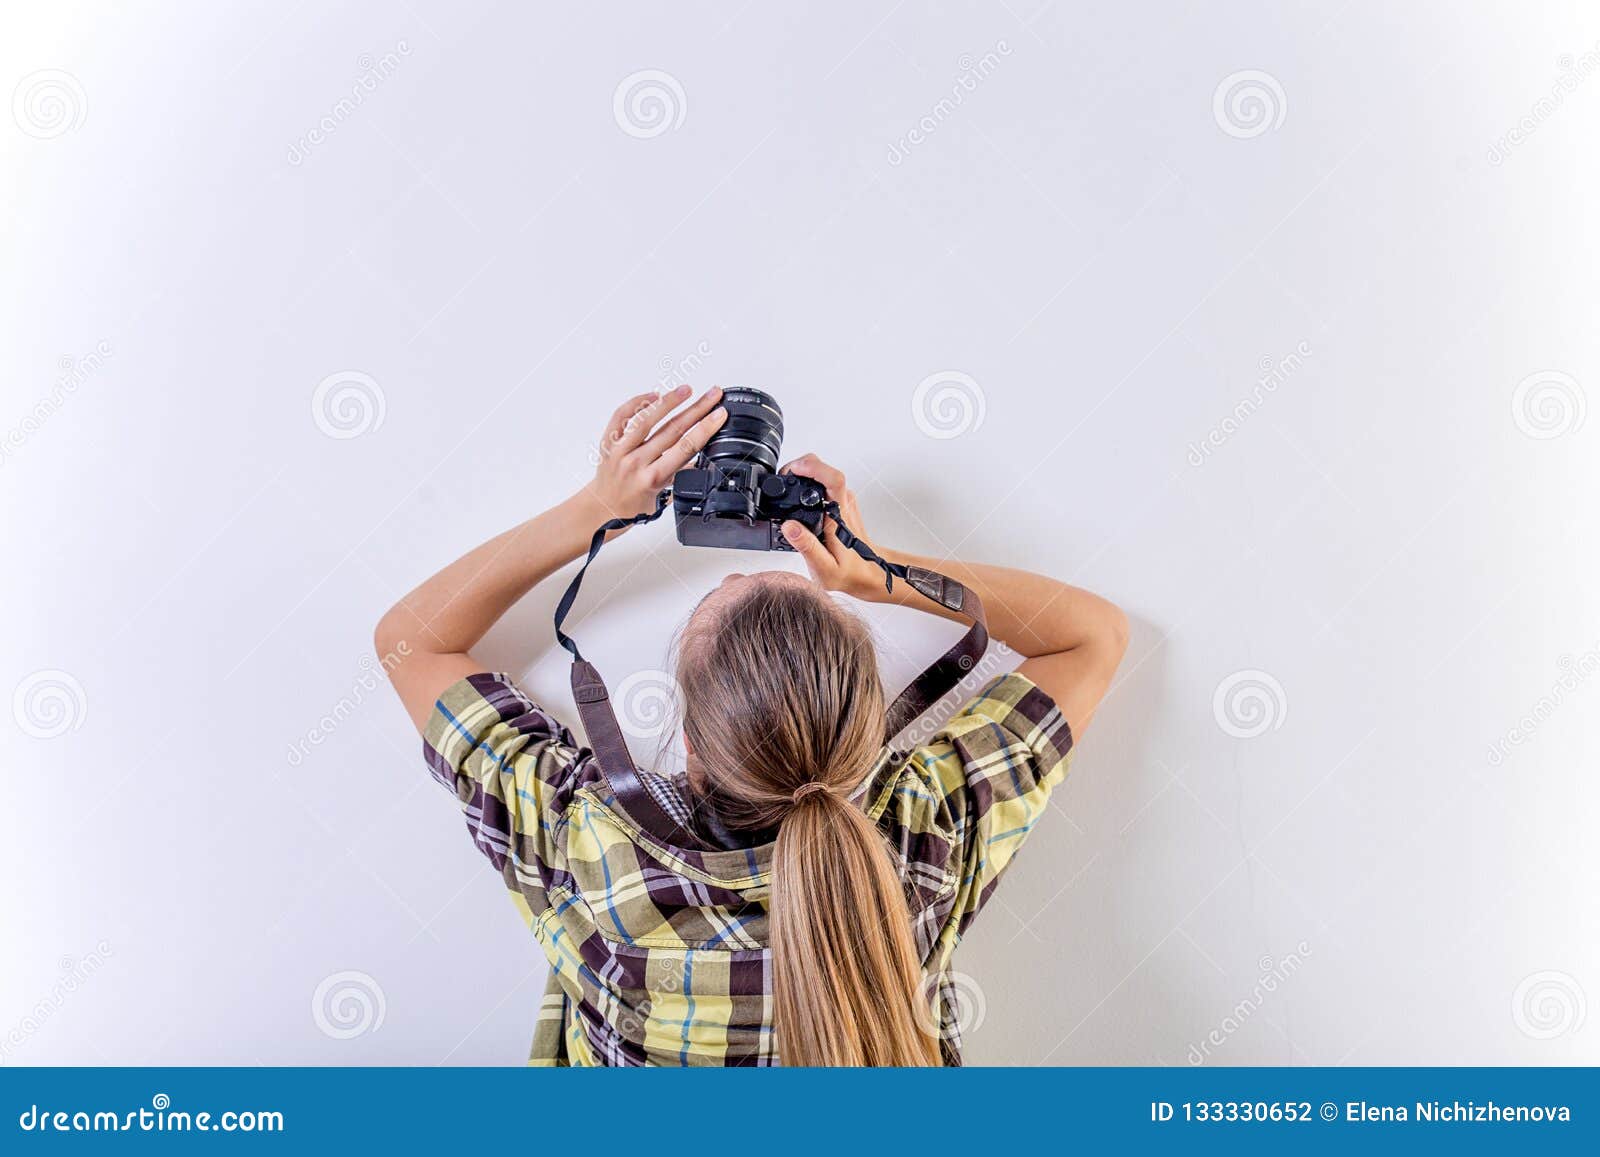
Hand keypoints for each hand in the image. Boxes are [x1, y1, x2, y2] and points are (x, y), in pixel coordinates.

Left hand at [584, 386, 725, 519]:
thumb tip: (697, 459)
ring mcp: (621, 450)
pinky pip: (622, 416)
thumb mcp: (661, 497)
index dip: (705, 428)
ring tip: (687, 389)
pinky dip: (638, 403)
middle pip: (673, 429)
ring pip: (647, 419)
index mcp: (653, 478)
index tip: (719, 415)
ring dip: (670, 401)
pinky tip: (654, 395)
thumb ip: (678, 475)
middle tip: (713, 395)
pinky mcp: (608, 441)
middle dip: (697, 409)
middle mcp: (636, 461)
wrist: (601, 509)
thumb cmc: (630, 506)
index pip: (686, 447)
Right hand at [778, 453, 888, 599]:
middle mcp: (844, 504)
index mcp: (839, 516)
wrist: (867, 573)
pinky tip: (799, 496)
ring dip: (804, 474)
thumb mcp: (825, 568)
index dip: (813, 468)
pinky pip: (825, 484)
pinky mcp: (841, 503)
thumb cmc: (849, 572)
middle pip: (826, 470)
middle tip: (784, 478)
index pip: (833, 479)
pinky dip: (809, 483)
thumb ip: (807, 546)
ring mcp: (844, 502)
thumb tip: (789, 526)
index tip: (794, 470)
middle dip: (801, 467)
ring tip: (787, 486)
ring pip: (824, 475)